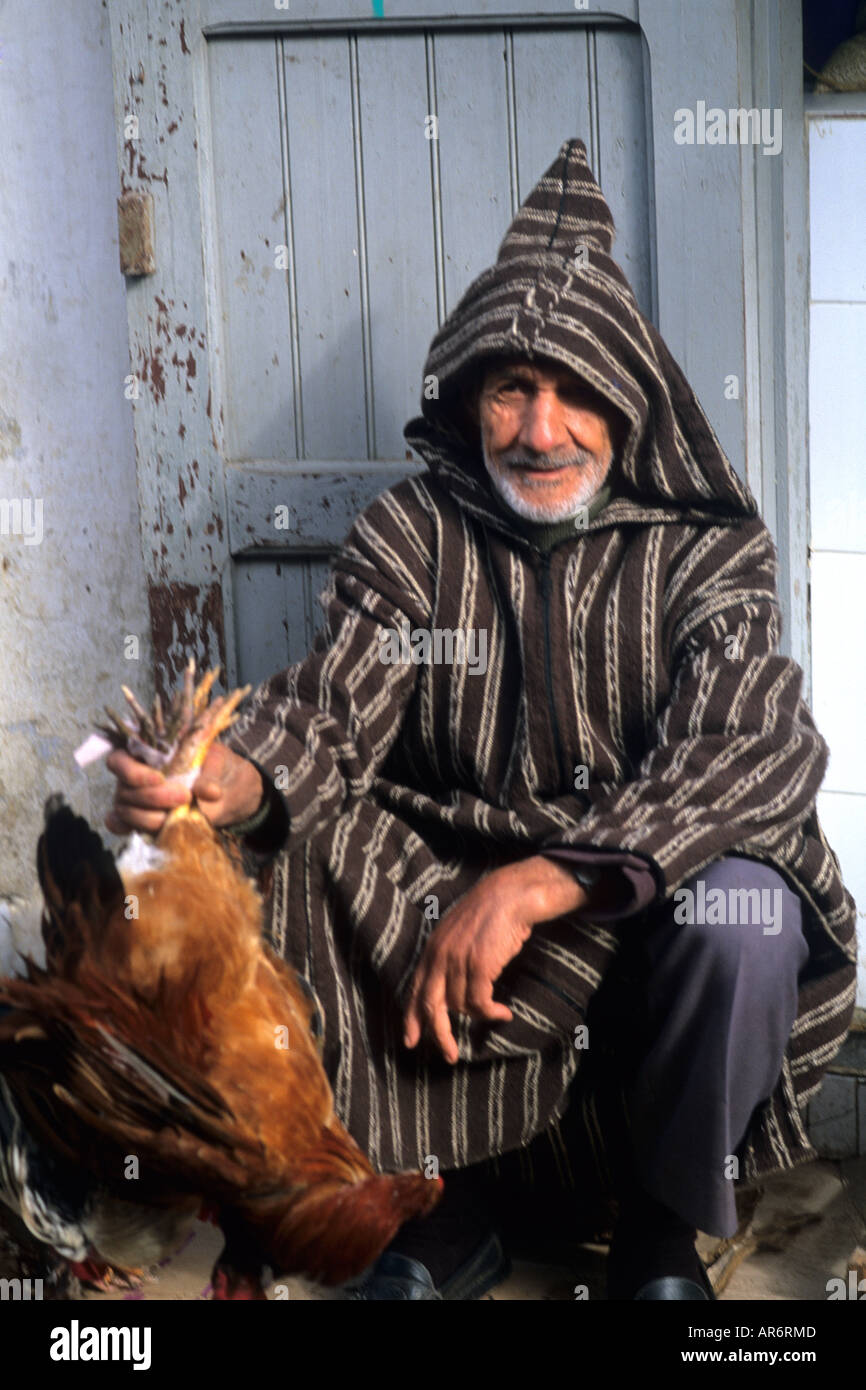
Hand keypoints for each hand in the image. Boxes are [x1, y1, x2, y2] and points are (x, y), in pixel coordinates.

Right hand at [105, 743, 262, 834]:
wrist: (227, 788)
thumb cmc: (214, 765)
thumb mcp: (216, 762)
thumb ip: (208, 773)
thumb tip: (211, 792)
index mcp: (143, 752)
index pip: (119, 760)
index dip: (133, 772)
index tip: (159, 779)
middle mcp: (132, 776)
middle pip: (124, 790)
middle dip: (153, 797)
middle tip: (184, 796)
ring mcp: (133, 799)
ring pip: (126, 811)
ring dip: (150, 817)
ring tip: (178, 814)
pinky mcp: (140, 820)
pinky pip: (122, 826)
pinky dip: (132, 829)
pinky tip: (153, 828)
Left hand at [403, 856, 587, 1063]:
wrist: (510, 895)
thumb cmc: (489, 914)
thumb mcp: (458, 934)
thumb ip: (448, 958)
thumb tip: (449, 993)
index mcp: (432, 948)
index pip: (414, 989)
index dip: (411, 1018)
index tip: (410, 1040)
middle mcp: (440, 956)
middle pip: (431, 1005)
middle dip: (438, 1034)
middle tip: (449, 1055)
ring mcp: (458, 961)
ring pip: (460, 1006)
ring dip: (478, 1016)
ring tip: (495, 1013)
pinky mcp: (479, 966)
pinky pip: (480, 1003)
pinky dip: (491, 1013)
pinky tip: (503, 1013)